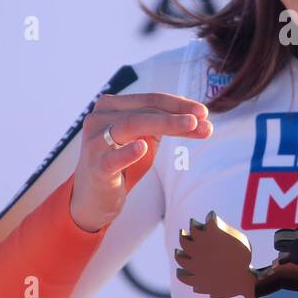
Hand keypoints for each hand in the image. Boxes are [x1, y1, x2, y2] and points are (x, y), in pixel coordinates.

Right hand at [69, 92, 211, 232]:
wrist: (93, 198)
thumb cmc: (121, 162)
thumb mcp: (145, 140)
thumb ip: (166, 127)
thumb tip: (202, 120)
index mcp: (112, 107)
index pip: (150, 100)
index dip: (178, 104)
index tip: (204, 111)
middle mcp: (100, 118)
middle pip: (145, 110)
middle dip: (177, 115)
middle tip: (203, 120)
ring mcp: (95, 142)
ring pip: (132, 124)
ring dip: (165, 123)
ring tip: (190, 124)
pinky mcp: (95, 167)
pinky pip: (112, 158)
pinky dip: (127, 152)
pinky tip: (142, 147)